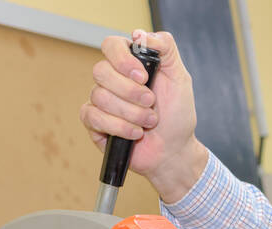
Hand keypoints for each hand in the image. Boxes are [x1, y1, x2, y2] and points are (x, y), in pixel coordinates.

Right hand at [80, 29, 206, 202]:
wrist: (174, 151)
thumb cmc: (177, 116)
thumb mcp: (180, 78)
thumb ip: (166, 49)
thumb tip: (140, 34)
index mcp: (129, 65)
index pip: (111, 45)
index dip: (122, 59)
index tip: (143, 77)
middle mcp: (112, 79)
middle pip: (101, 71)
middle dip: (131, 93)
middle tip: (152, 104)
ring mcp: (100, 100)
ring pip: (100, 96)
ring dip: (131, 114)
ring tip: (149, 123)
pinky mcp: (94, 122)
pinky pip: (92, 116)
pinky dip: (118, 127)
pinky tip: (135, 134)